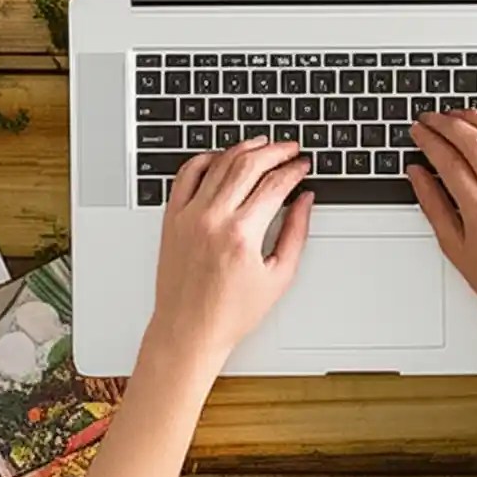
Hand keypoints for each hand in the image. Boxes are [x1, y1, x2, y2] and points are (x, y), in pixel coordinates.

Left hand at [146, 136, 314, 368]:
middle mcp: (213, 219)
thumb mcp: (279, 276)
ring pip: (219, 163)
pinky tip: (222, 158)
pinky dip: (206, 158)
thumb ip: (296, 232)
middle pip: (248, 164)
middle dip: (275, 151)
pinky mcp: (172, 217)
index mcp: (242, 235)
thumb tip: (305, 200)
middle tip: (289, 149)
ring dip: (244, 149)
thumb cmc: (230, 312)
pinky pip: (187, 174)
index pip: (275, 184)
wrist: (188, 330)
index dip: (294, 169)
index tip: (303, 165)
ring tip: (262, 146)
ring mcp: (188, 215)